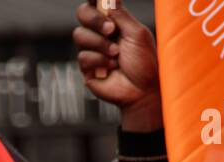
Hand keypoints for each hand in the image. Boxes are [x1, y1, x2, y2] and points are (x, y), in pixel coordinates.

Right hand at [73, 2, 161, 131]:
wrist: (141, 91)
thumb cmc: (144, 63)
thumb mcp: (136, 33)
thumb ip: (121, 14)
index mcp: (113, 21)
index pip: (96, 2)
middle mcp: (100, 33)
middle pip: (82, 13)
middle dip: (94, 20)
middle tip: (111, 30)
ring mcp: (92, 50)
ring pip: (79, 35)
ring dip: (100, 44)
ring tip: (116, 54)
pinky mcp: (87, 68)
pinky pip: (83, 56)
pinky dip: (99, 60)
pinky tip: (111, 67)